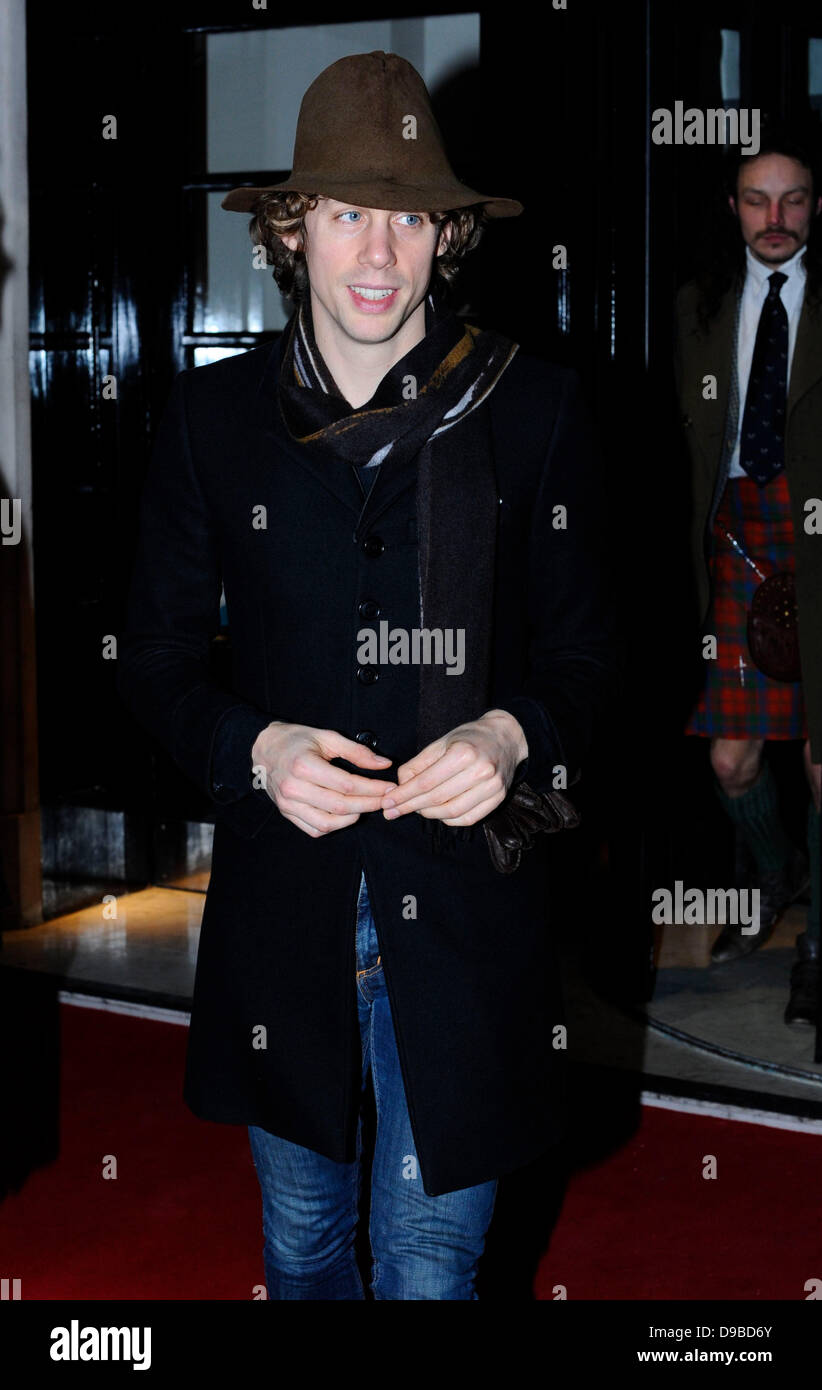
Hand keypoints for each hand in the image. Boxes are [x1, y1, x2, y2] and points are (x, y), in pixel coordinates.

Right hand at [252, 722, 394, 837]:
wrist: (265, 748)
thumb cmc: (297, 740)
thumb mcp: (327, 737)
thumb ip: (356, 751)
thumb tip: (384, 764)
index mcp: (304, 766)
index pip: (347, 785)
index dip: (373, 789)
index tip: (389, 787)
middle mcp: (294, 788)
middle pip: (340, 806)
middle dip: (369, 804)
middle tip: (386, 799)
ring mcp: (288, 804)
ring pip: (327, 823)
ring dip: (353, 818)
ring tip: (367, 807)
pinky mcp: (287, 813)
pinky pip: (314, 829)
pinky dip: (334, 827)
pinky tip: (346, 815)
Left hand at [380, 709, 527, 826]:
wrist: (505, 738)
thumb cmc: (469, 738)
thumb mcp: (440, 743)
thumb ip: (418, 765)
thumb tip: (399, 786)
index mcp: (463, 753)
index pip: (425, 782)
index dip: (403, 795)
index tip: (387, 803)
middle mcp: (480, 770)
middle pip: (437, 798)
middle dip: (410, 807)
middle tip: (393, 811)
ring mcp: (492, 787)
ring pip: (452, 812)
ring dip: (429, 815)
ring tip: (415, 810)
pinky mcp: (499, 798)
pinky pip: (468, 818)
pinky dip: (448, 820)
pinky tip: (437, 813)